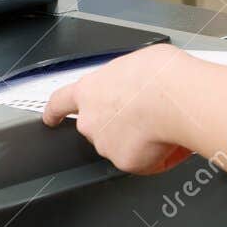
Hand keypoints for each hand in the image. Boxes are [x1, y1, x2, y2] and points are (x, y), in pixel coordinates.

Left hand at [43, 45, 193, 174]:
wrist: (174, 98)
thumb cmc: (159, 75)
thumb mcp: (136, 63)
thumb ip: (125, 80)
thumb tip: (137, 86)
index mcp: (90, 90)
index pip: (60, 103)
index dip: (55, 112)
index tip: (52, 117)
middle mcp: (91, 120)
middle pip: (99, 128)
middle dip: (118, 127)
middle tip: (145, 116)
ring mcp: (106, 144)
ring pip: (123, 146)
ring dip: (140, 140)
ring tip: (164, 122)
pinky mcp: (125, 162)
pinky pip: (145, 161)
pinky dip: (158, 155)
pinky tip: (170, 139)